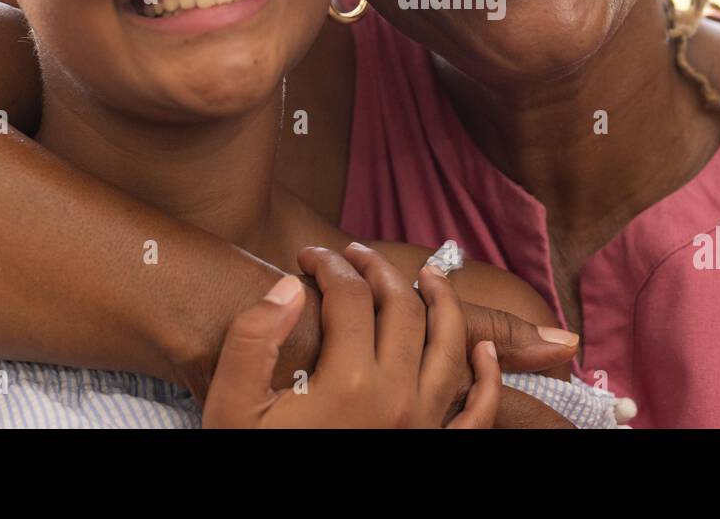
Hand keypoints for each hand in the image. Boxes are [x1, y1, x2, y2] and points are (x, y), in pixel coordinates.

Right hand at [202, 244, 500, 427]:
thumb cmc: (254, 465)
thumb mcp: (232, 407)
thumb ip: (252, 341)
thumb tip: (287, 286)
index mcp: (349, 383)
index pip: (349, 296)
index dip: (328, 264)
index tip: (309, 257)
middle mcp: (397, 399)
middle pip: (403, 308)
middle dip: (378, 270)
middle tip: (355, 255)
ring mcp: (424, 425)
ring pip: (450, 344)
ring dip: (444, 301)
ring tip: (429, 274)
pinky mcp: (437, 450)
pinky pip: (479, 410)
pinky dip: (487, 376)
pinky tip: (484, 349)